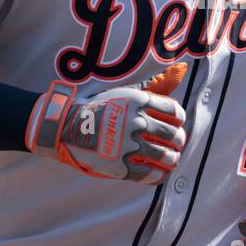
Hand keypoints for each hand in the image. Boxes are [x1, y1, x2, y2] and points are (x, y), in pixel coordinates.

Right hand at [25, 63, 187, 183]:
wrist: (65, 127)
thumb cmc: (96, 107)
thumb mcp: (123, 92)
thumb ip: (150, 87)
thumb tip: (180, 71)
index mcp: (138, 101)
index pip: (174, 112)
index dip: (179, 120)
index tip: (176, 124)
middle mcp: (135, 122)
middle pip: (173, 135)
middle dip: (178, 140)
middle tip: (176, 143)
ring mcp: (128, 145)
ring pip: (165, 156)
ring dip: (172, 158)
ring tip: (171, 159)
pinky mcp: (120, 166)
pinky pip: (149, 174)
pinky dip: (159, 174)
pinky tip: (160, 172)